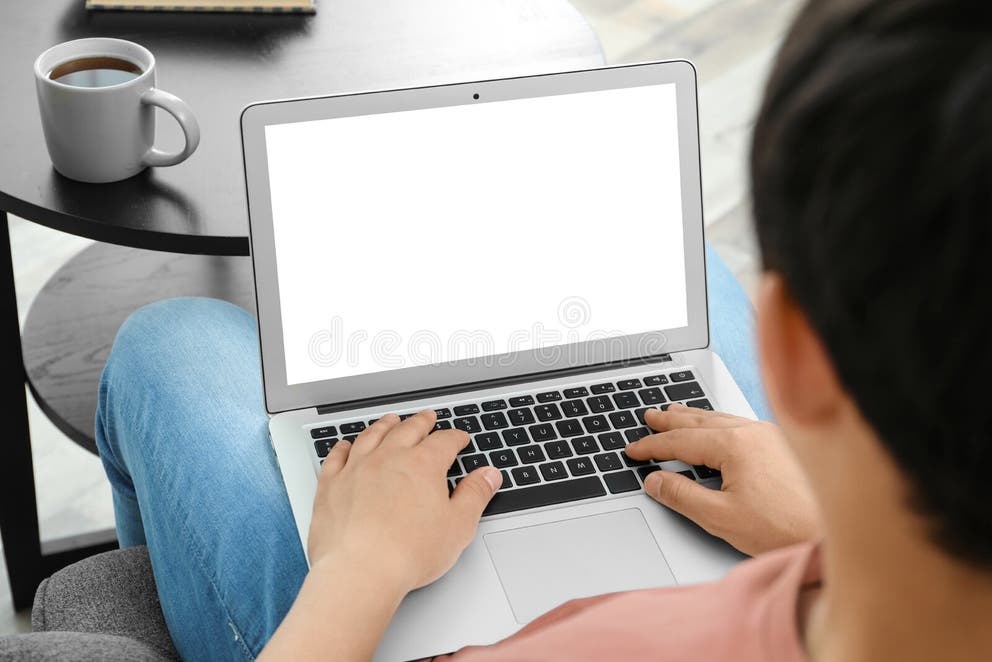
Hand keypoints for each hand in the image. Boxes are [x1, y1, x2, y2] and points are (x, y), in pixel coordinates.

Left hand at [307, 410, 501, 593]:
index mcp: (422, 465)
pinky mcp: (331, 485)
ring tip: (391, 420)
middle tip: (427, 417)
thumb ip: (475, 495)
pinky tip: (345, 445)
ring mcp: (356, 468)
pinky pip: (337, 456)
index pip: (444, 441)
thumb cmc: (408, 553)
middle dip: (421, 422)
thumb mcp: (458, 526)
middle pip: (408, 430)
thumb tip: (488, 475)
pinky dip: (342, 447)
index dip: (455, 437)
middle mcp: (388, 458)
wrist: (359, 571)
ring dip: (384, 425)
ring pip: (372, 436)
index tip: (460, 438)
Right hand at [625, 404, 821, 555]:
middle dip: (671, 419)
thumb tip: (655, 481)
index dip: (652, 445)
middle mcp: (753, 432)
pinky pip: (740, 424)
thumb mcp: (721, 518)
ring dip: (694, 417)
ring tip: (676, 412)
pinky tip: (717, 427)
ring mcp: (771, 435)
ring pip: (721, 419)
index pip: (680, 441)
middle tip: (649, 416)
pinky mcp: (783, 445)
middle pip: (700, 421)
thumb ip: (681, 496)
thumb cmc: (787, 528)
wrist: (836, 532)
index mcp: (734, 445)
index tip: (633, 449)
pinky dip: (718, 423)